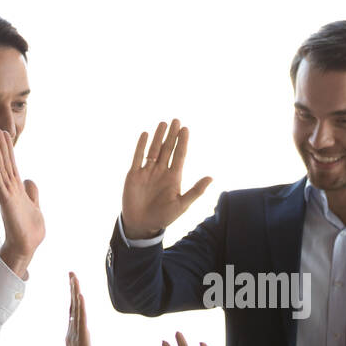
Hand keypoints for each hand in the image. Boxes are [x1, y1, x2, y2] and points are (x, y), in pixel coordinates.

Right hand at [0, 127, 44, 276]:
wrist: (26, 246)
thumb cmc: (29, 229)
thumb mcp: (34, 206)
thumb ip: (32, 193)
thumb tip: (30, 180)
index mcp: (17, 189)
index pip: (12, 165)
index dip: (8, 150)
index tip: (4, 135)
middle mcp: (11, 190)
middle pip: (5, 163)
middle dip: (1, 146)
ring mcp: (8, 195)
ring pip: (1, 171)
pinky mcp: (7, 203)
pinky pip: (0, 185)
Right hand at [64, 272, 97, 345]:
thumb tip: (79, 342)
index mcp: (73, 333)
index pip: (74, 309)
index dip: (73, 295)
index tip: (73, 281)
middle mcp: (73, 330)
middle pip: (73, 305)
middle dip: (73, 288)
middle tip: (71, 273)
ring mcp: (76, 334)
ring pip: (76, 309)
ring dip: (75, 293)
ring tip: (74, 278)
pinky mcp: (82, 338)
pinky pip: (81, 320)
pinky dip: (80, 308)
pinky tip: (80, 297)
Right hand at [121, 119, 212, 238]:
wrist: (142, 224)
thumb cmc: (163, 217)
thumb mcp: (182, 205)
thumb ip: (195, 191)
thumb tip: (211, 178)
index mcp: (174, 177)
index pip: (180, 155)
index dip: (182, 142)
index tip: (186, 129)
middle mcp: (161, 171)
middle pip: (168, 149)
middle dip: (172, 135)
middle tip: (177, 120)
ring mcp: (147, 172)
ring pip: (154, 150)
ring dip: (159, 137)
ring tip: (163, 123)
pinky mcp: (134, 174)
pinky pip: (138, 157)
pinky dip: (141, 146)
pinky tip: (146, 134)